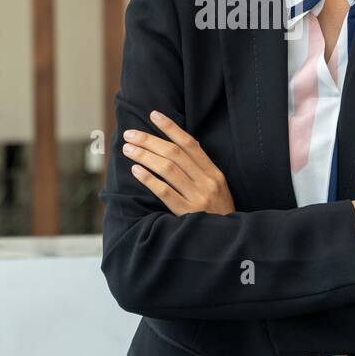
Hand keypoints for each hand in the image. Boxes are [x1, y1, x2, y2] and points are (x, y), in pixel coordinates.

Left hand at [122, 110, 236, 215]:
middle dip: (150, 140)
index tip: (153, 115)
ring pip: (168, 169)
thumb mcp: (216, 188)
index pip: (190, 144)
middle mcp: (207, 182)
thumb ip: (199, 170)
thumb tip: (174, 147)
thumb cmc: (216, 214)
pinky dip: (149, 179)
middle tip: (130, 134)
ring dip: (145, 156)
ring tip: (128, 149)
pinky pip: (165, 192)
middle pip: (175, 154)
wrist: (226, 240)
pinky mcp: (187, 214)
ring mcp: (198, 198)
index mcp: (214, 173)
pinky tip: (136, 170)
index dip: (171, 128)